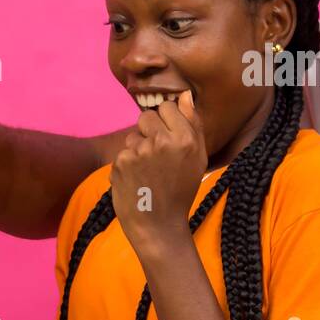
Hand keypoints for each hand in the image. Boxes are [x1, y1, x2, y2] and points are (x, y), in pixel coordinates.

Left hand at [109, 91, 207, 250]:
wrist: (158, 225)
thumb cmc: (181, 191)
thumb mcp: (198, 158)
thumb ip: (193, 124)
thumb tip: (185, 95)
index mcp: (185, 138)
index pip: (168, 106)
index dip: (168, 121)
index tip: (170, 137)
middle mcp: (162, 141)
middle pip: (147, 116)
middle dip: (150, 131)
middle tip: (157, 155)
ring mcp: (139, 151)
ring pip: (133, 135)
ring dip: (138, 148)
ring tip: (148, 171)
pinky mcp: (120, 162)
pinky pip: (123, 152)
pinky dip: (127, 164)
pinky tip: (137, 180)